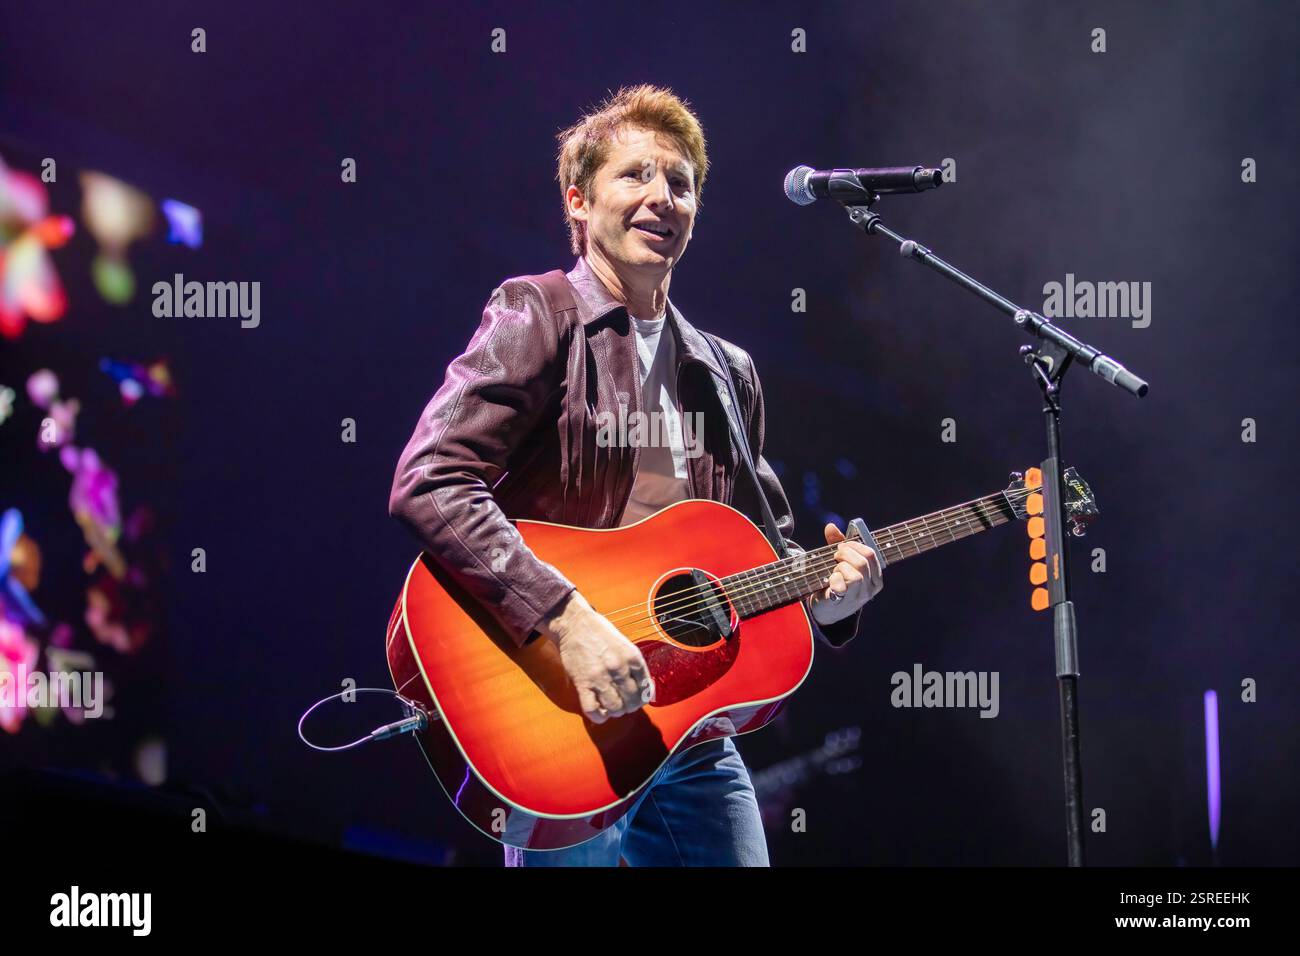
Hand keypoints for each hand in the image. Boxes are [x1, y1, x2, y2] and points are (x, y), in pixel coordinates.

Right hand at [538, 592, 654, 723]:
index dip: (643, 697)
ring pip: (615, 708)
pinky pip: (592, 709)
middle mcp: (619, 668)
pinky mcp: (582, 683)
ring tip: (613, 707)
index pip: (645, 688)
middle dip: (631, 706)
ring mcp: (600, 677)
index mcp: (632, 657)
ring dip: (616, 712)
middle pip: (632, 701)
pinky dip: (599, 716)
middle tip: (626, 704)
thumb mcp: (625, 645)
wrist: (575, 624)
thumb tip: (645, 688)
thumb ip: (635, 666)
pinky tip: (601, 713)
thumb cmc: (601, 634)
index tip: (639, 698)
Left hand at [808, 523, 882, 623]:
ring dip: (840, 568)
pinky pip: (841, 587)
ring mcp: (857, 597)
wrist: (827, 610)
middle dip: (845, 554)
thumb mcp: (841, 562)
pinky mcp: (842, 602)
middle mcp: (870, 588)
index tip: (842, 546)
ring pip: (855, 576)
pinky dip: (833, 580)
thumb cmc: (837, 582)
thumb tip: (830, 526)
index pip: (871, 554)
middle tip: (835, 556)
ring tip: (834, 570)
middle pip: (862, 563)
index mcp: (875, 577)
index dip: (854, 546)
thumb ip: (838, 544)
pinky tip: (829, 581)